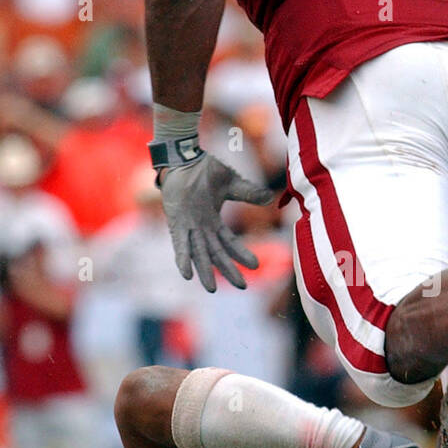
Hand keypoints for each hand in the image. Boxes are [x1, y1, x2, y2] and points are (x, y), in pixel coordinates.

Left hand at [159, 152, 273, 291]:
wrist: (184, 157)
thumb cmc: (204, 169)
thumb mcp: (232, 183)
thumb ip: (249, 193)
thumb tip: (270, 198)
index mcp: (214, 222)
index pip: (229, 243)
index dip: (241, 255)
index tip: (255, 265)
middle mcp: (202, 228)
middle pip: (217, 254)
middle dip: (229, 271)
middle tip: (242, 287)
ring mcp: (189, 227)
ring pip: (199, 254)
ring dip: (205, 271)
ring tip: (212, 289)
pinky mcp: (177, 222)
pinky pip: (180, 244)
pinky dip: (183, 259)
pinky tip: (186, 274)